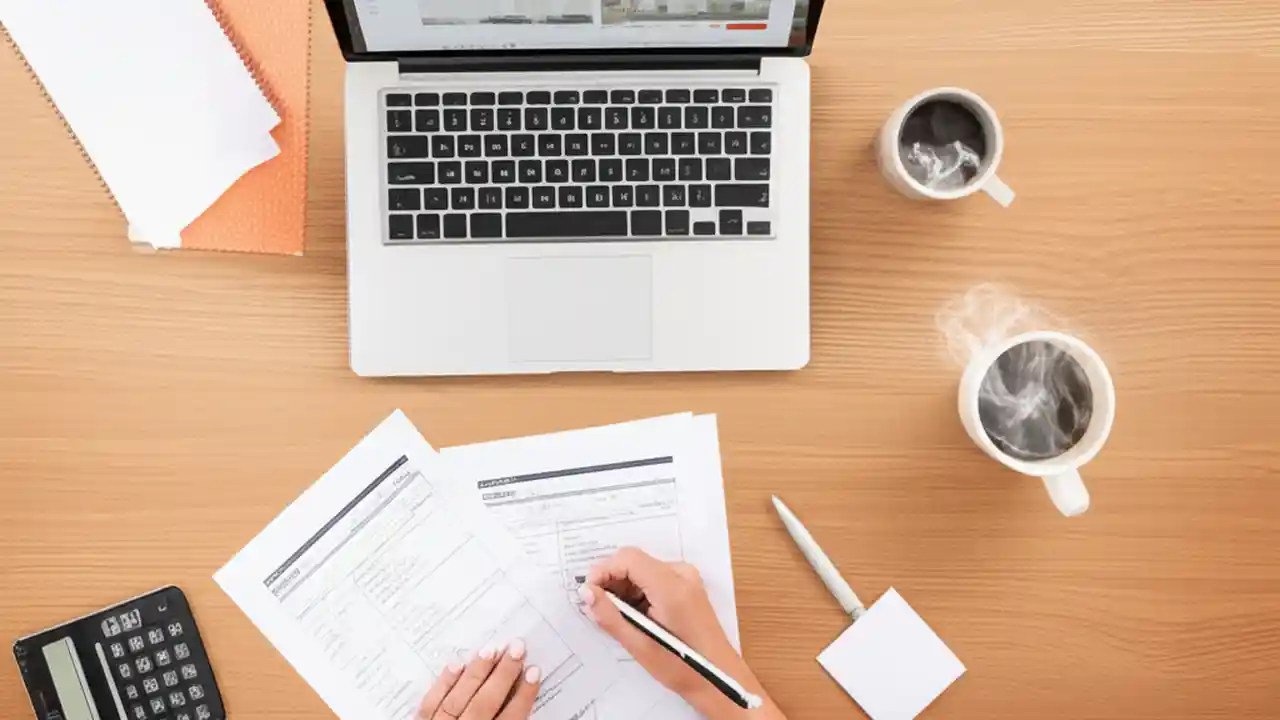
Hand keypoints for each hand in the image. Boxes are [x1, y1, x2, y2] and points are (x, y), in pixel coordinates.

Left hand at [417, 639, 541, 719]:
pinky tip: (456, 664)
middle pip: (485, 703)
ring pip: (458, 700)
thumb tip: (521, 696)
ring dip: (476, 673)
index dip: (524, 695)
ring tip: (491, 650)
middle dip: (503, 675)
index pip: (510, 719)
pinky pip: (430, 704)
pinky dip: (443, 684)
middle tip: (517, 648)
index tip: (534, 671)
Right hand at [577, 548, 786, 719]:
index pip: (628, 558)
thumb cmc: (683, 667)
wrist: (718, 678)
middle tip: (599, 608)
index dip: (603, 570)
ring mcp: (687, 578)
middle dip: (612, 580)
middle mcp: (681, 574)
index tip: (587, 591)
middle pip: (635, 561)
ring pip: (643, 569)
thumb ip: (610, 616)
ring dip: (625, 588)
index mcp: (671, 586)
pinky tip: (636, 616)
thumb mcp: (639, 645)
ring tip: (620, 617)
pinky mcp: (688, 586)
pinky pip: (654, 577)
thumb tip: (586, 592)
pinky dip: (639, 591)